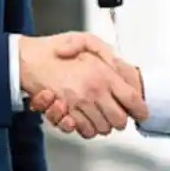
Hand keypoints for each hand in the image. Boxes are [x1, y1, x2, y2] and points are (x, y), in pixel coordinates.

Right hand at [19, 33, 146, 138]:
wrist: (28, 60)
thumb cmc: (54, 48)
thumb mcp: (86, 40)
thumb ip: (107, 53)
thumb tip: (120, 67)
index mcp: (103, 74)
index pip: (132, 99)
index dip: (140, 109)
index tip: (141, 111)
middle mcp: (93, 91)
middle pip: (120, 120)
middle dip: (120, 119)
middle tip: (117, 112)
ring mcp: (79, 105)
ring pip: (103, 128)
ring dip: (103, 124)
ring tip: (99, 114)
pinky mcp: (65, 114)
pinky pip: (83, 130)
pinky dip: (85, 128)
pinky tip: (84, 118)